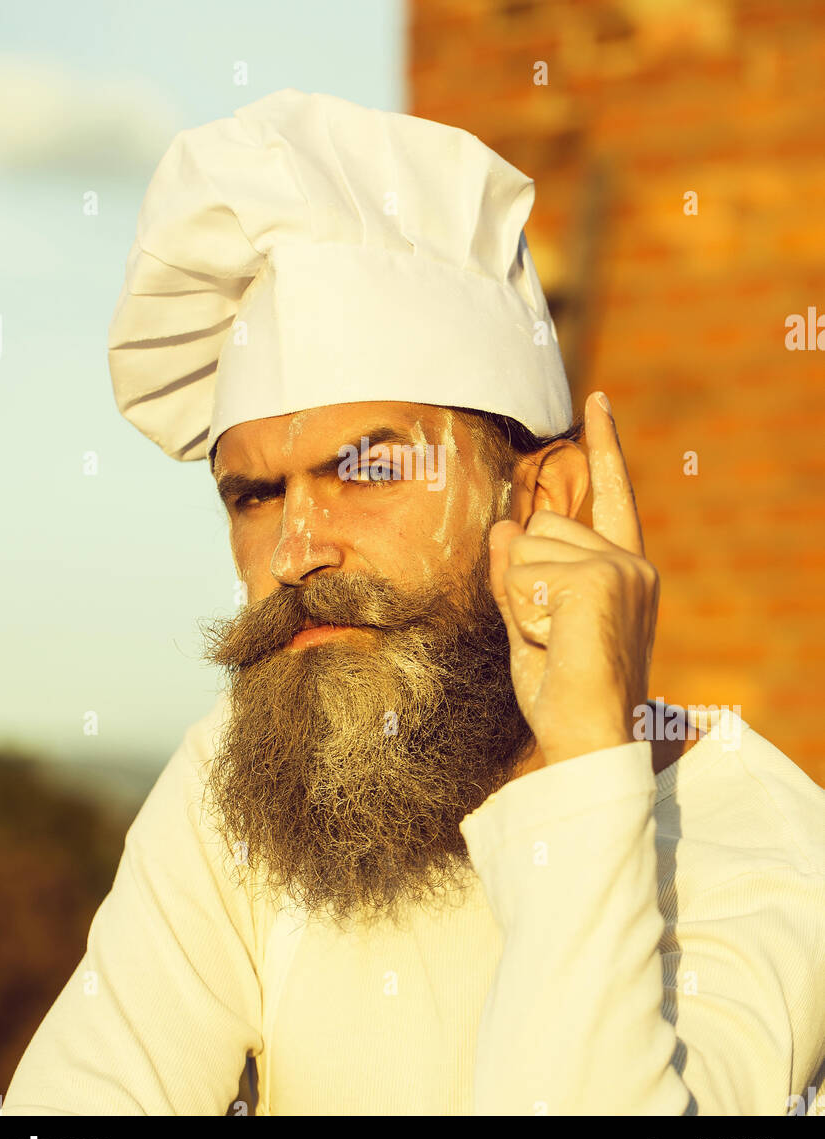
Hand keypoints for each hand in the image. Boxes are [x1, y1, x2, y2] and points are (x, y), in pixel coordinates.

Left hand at [489, 392, 658, 771]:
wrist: (586, 738)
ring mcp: (619, 568)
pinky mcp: (598, 579)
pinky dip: (523, 613)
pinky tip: (556, 644)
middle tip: (549, 637)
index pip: (612, 495)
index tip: (596, 400)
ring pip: (524, 548)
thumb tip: (505, 523)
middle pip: (539, 526)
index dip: (605, 446)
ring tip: (553, 643)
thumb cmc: (562, 692)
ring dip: (519, 599)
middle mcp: (631, 562)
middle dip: (521, 579)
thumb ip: (517, 573)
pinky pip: (520, 574)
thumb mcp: (530, 624)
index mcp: (625, 569)